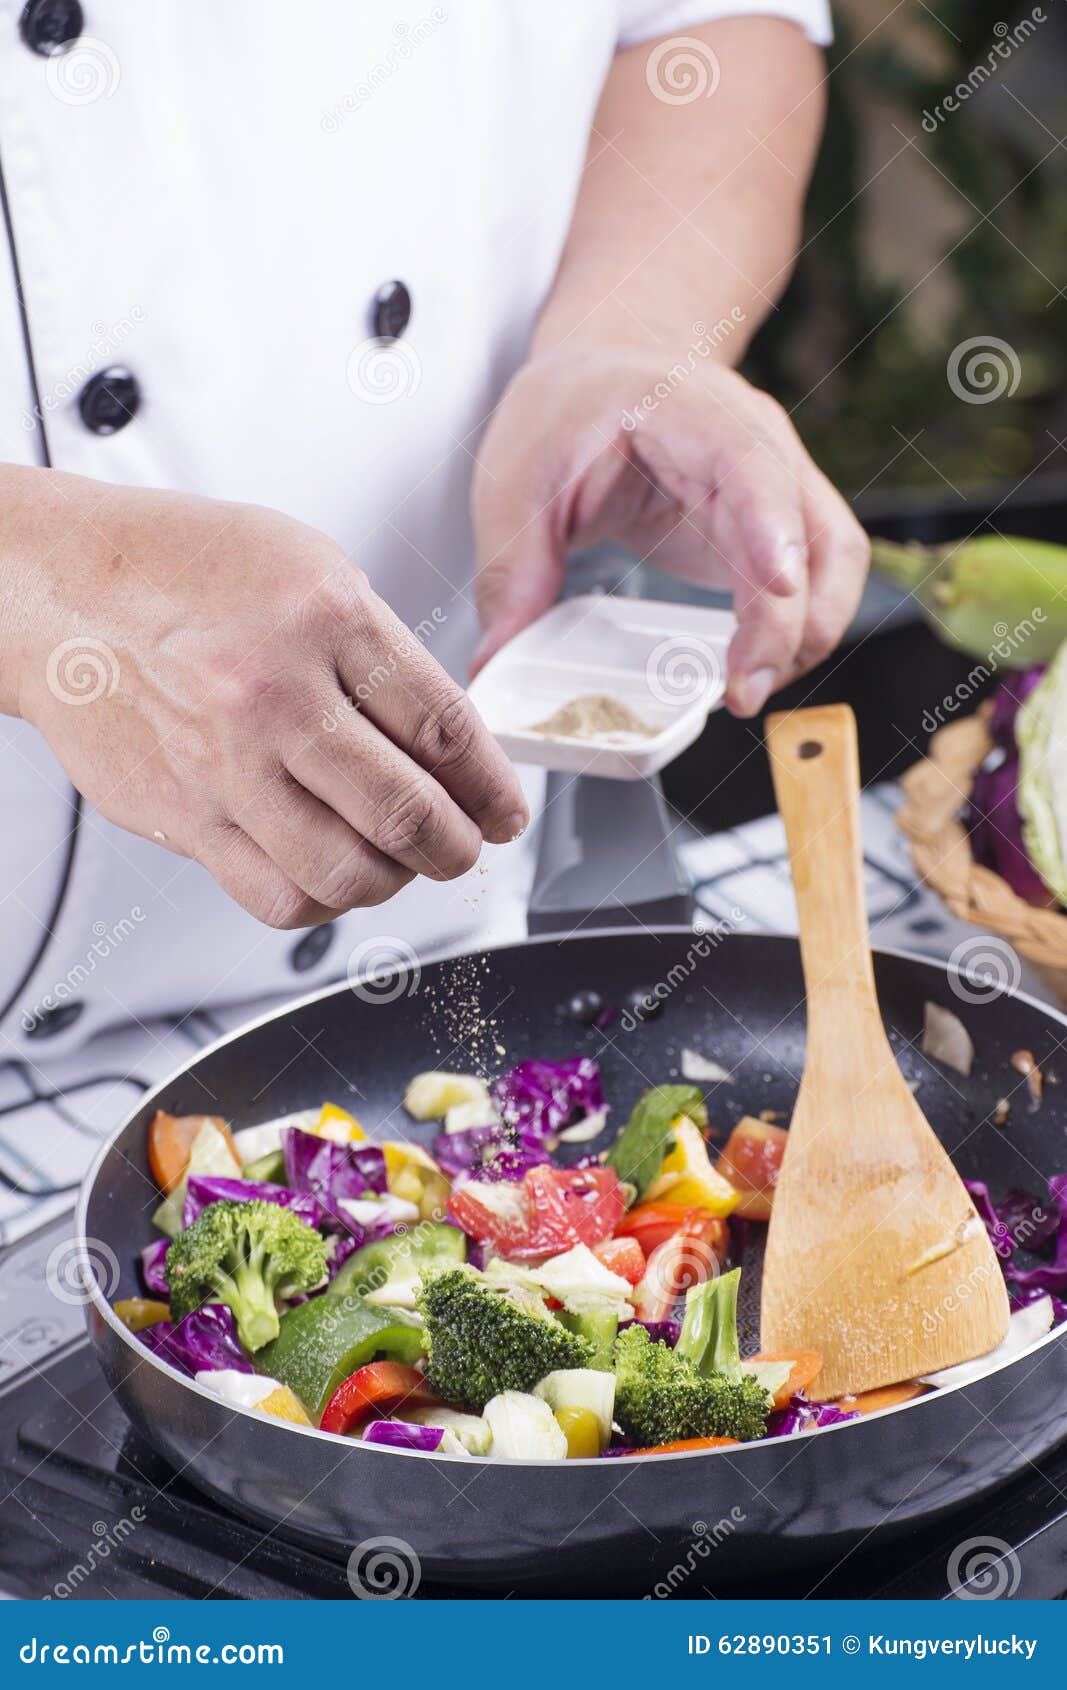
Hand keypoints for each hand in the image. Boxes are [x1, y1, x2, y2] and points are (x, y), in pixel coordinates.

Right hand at [9, 472, 526, 926]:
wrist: (59, 589)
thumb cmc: (179, 570)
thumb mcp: (306, 565)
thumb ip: (379, 653)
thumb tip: (445, 743)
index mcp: (323, 616)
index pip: (443, 726)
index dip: (492, 785)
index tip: (506, 810)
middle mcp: (274, 693)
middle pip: (406, 812)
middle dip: (457, 846)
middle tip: (466, 846)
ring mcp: (224, 763)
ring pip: (347, 871)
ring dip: (396, 882)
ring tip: (400, 863)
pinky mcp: (185, 815)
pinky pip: (276, 896)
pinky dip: (324, 902)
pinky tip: (332, 874)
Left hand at [472, 349, 868, 715]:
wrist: (603, 378)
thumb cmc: (571, 409)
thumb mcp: (517, 477)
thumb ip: (512, 566)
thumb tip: (501, 654)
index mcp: (696, 412)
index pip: (754, 466)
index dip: (773, 528)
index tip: (779, 589)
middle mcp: (758, 446)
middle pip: (813, 534)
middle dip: (791, 621)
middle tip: (743, 687)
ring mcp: (777, 490)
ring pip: (834, 565)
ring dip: (805, 636)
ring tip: (748, 690)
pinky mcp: (773, 533)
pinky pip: (813, 587)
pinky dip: (793, 635)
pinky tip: (751, 670)